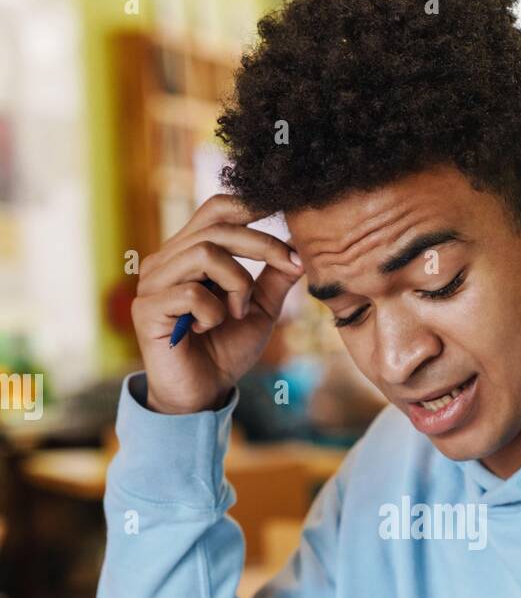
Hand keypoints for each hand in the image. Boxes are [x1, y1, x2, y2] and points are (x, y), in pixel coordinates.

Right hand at [131, 194, 303, 414]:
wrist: (202, 394)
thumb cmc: (226, 350)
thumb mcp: (259, 310)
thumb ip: (273, 278)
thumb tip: (297, 248)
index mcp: (190, 253)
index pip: (216, 211)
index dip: (249, 204)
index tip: (284, 208)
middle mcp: (166, 260)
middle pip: (217, 227)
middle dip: (262, 244)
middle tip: (292, 265)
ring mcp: (152, 282)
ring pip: (205, 254)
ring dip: (237, 283)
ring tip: (238, 312)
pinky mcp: (146, 309)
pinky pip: (192, 293)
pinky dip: (212, 312)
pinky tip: (205, 329)